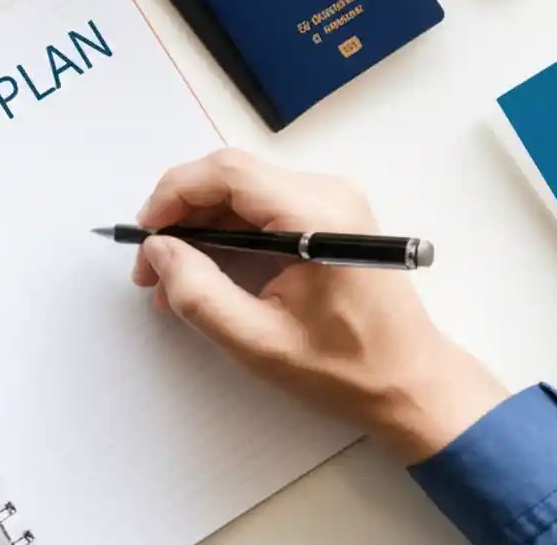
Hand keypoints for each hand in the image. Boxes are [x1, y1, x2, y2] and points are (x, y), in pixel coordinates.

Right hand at [132, 149, 507, 463]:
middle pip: (231, 177)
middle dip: (180, 215)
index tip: (144, 235)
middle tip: (150, 266)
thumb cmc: (346, 369)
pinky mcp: (330, 217)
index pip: (227, 172)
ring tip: (171, 277)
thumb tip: (158, 251)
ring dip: (199, 226)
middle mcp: (328, 193)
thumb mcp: (258, 341)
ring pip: (241, 191)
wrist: (412, 384)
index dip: (173, 195)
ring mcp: (332, 202)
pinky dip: (225, 232)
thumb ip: (198, 292)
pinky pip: (262, 207)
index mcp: (317, 215)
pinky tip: (206, 271)